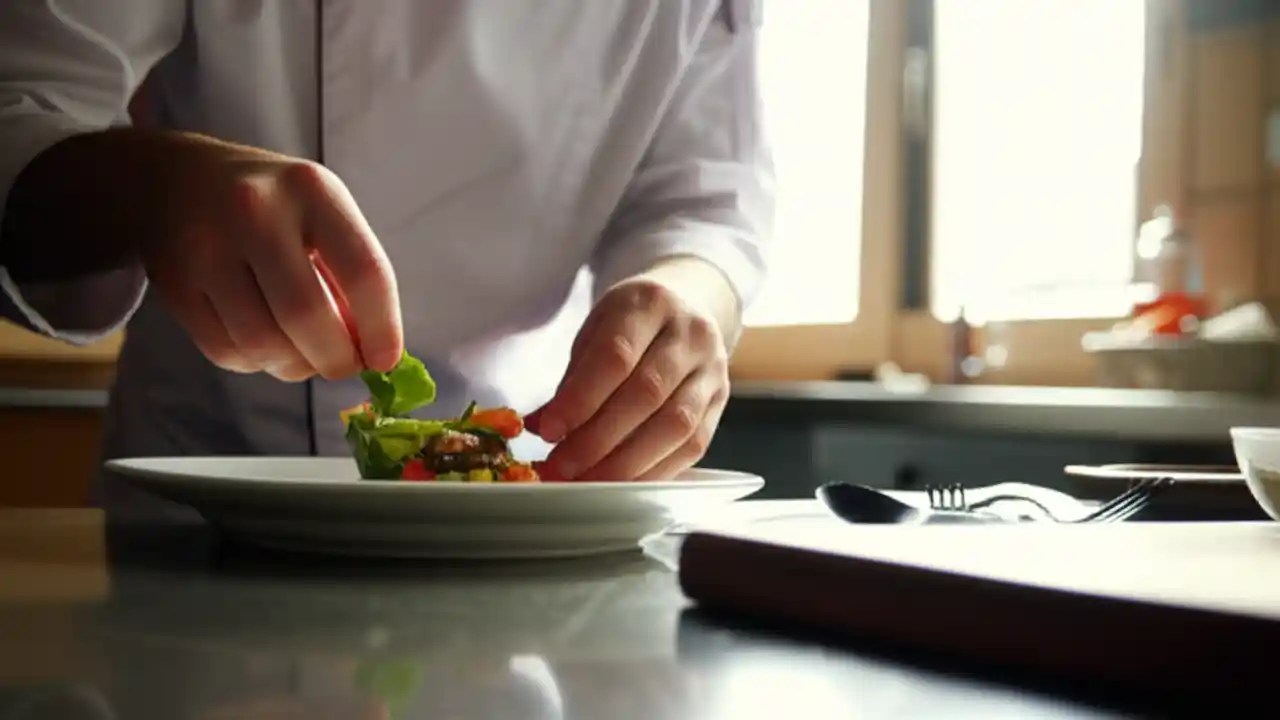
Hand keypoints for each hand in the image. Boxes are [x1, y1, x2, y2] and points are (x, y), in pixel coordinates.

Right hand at [142, 137, 402, 379]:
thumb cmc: (273, 205)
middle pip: (308, 315)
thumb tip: (373, 354)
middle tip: (344, 366)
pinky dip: (257, 362)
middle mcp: (254, 212)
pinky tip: (266, 344)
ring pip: (263, 344)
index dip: (382, 328)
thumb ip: (351, 275)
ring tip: (305, 354)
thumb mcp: (320, 212)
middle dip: (336, 359)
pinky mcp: (174, 284)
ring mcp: (206, 248)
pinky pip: (226, 351)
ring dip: (295, 366)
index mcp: (310, 189)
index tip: (385, 360)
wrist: (179, 178)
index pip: (364, 271)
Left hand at [528, 271, 731, 480]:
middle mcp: (690, 334)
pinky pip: (692, 445)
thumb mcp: (597, 330)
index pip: (615, 356)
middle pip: (646, 394)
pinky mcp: (721, 402)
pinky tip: (622, 483)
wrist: (692, 304)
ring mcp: (713, 369)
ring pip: (674, 425)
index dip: (579, 400)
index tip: (548, 431)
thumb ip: (573, 377)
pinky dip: (653, 471)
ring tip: (586, 481)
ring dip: (625, 463)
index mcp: (650, 304)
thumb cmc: (634, 323)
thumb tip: (540, 427)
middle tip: (561, 466)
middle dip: (597, 439)